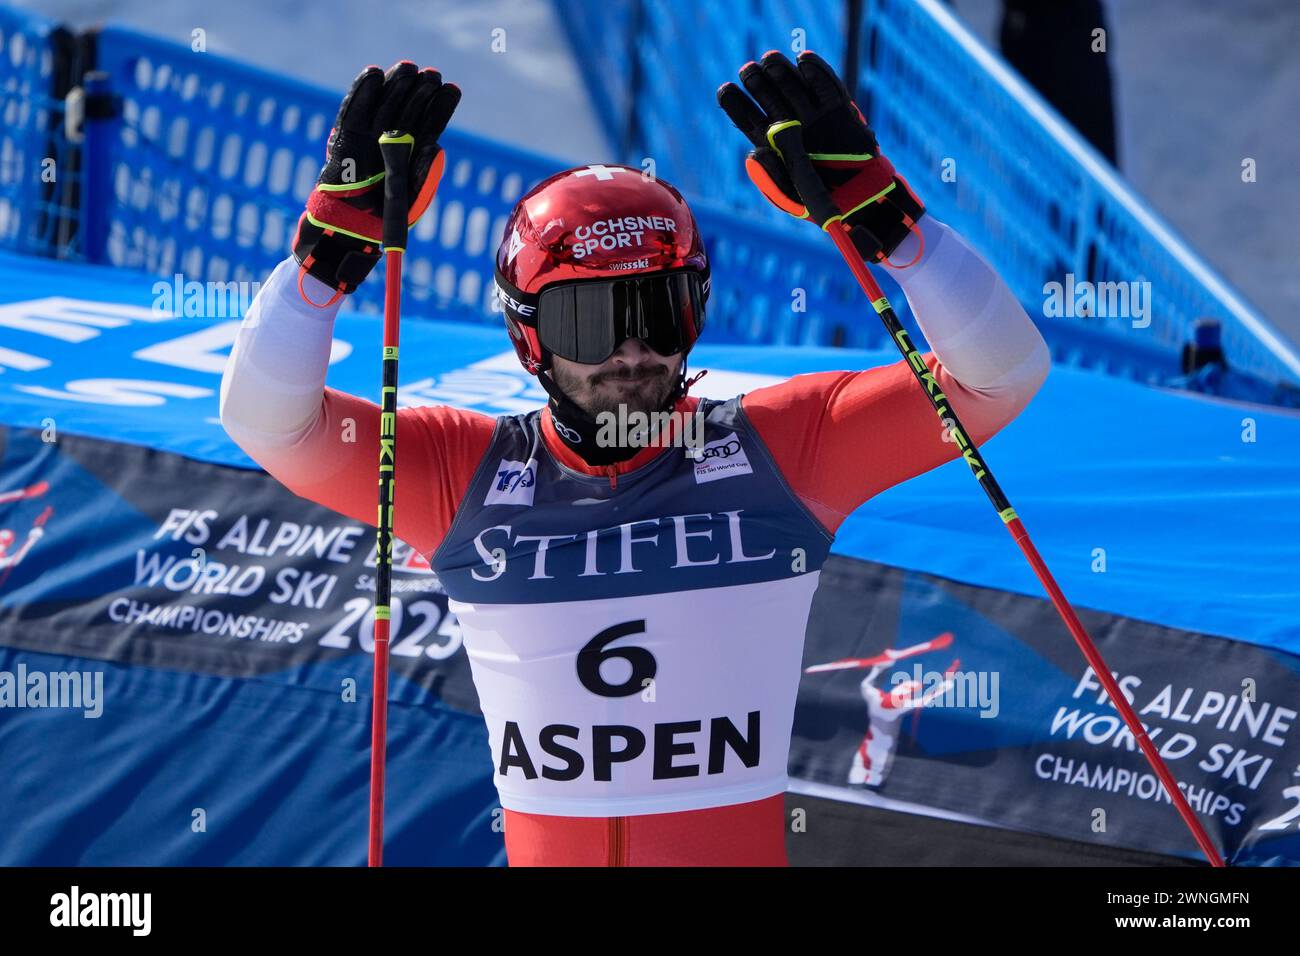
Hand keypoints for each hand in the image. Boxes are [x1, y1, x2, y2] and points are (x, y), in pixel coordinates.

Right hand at [292, 61, 460, 303]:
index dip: (438, 109)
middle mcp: (388, 149)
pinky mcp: (343, 145)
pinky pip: (352, 115)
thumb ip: (421, 175)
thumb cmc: (379, 229)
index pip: (427, 127)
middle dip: (417, 93)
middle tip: (430, 73)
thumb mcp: (408, 202)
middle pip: (405, 113)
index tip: (451, 89)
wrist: (345, 240)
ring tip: (408, 69)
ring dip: (394, 88)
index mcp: (408, 160)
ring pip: (381, 109)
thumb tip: (433, 146)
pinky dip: (360, 95)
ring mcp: (365, 145)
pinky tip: (372, 75)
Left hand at [717, 50, 922, 263]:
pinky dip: (817, 72)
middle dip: (756, 81)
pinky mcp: (838, 110)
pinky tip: (803, 60)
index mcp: (770, 142)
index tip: (726, 90)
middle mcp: (789, 123)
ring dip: (781, 71)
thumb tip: (755, 150)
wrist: (857, 200)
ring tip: (771, 61)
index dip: (735, 103)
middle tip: (749, 70)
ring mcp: (813, 114)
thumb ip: (770, 177)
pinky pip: (827, 87)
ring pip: (793, 86)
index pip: (747, 118)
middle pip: (767, 95)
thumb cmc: (818, 202)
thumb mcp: (789, 197)